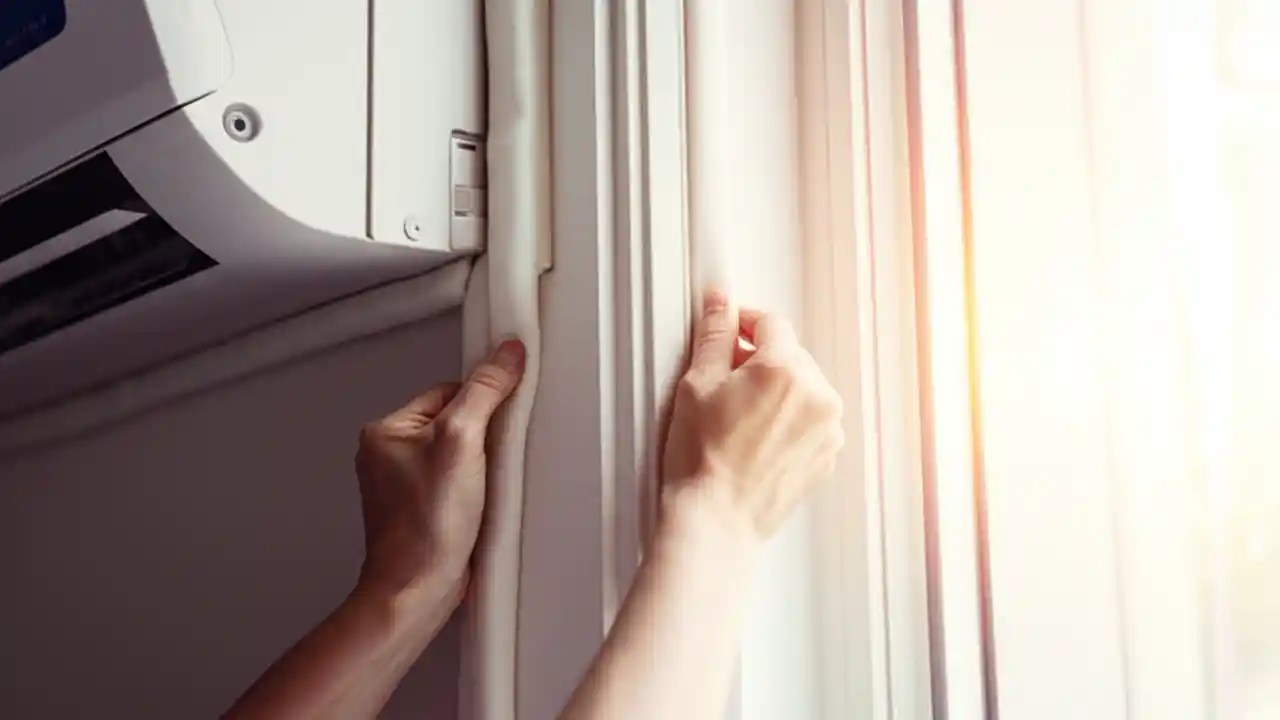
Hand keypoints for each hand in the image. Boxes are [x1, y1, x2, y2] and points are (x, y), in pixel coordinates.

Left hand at [354, 340, 525, 605]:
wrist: (418, 589)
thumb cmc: (424, 527)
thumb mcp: (462, 442)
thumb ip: (484, 393)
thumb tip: (504, 355)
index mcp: (386, 430)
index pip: (448, 391)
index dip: (481, 401)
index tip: (503, 412)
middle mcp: (391, 456)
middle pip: (458, 422)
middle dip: (485, 438)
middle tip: (492, 459)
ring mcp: (408, 485)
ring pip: (462, 455)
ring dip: (485, 467)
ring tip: (487, 487)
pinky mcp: (428, 510)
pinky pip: (462, 484)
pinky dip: (481, 491)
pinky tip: (485, 505)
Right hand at [662, 291, 843, 540]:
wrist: (716, 520)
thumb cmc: (701, 459)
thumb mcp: (697, 384)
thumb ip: (714, 334)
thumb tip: (721, 301)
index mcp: (786, 369)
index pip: (771, 322)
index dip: (743, 323)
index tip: (726, 333)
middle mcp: (818, 395)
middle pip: (790, 354)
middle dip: (759, 360)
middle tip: (724, 383)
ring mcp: (828, 429)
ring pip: (803, 387)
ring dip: (777, 390)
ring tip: (740, 418)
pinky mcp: (827, 456)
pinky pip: (811, 420)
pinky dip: (789, 420)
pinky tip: (756, 439)